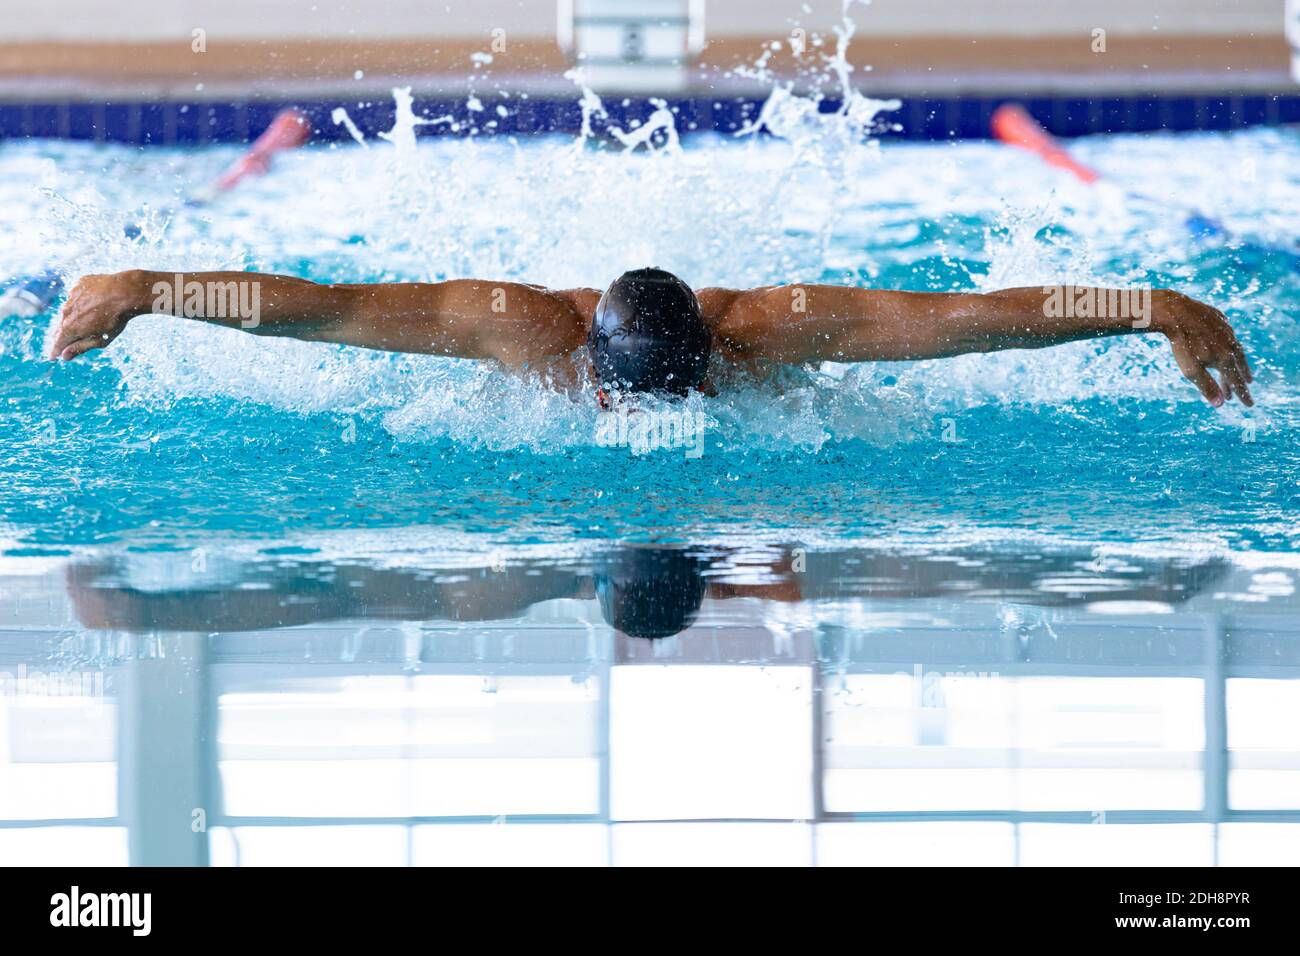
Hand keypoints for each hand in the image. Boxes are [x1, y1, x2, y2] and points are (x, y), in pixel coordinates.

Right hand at [49, 271, 146, 360]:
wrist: (125, 292)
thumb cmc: (115, 319)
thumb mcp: (100, 340)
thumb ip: (80, 347)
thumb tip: (64, 356)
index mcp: (70, 327)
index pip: (58, 342)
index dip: (55, 351)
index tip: (52, 357)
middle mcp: (66, 311)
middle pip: (61, 327)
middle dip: (61, 336)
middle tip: (60, 343)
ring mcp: (72, 296)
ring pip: (68, 310)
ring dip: (71, 317)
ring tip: (75, 324)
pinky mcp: (80, 284)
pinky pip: (77, 295)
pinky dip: (81, 301)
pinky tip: (90, 304)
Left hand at [1154, 290, 1253, 406]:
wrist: (1177, 312)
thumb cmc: (1182, 344)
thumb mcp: (1191, 370)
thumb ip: (1206, 387)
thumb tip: (1220, 405)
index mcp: (1225, 359)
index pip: (1237, 382)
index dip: (1243, 394)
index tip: (1249, 404)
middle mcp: (1230, 344)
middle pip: (1238, 365)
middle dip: (1241, 377)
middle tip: (1245, 386)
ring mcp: (1226, 330)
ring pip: (1235, 348)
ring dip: (1237, 360)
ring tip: (1238, 367)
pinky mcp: (1219, 318)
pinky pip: (1227, 333)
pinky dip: (1228, 343)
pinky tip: (1226, 345)